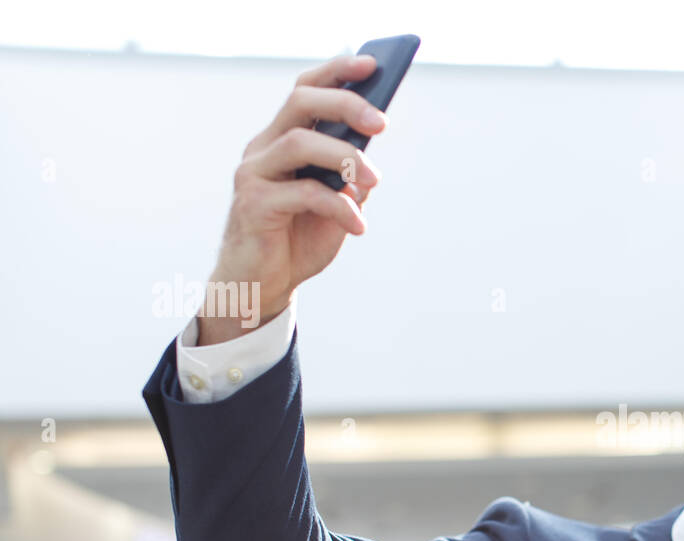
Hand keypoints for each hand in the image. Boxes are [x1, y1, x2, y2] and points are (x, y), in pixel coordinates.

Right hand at [198, 54, 386, 343]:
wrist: (265, 285)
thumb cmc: (299, 240)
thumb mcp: (336, 205)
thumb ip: (350, 177)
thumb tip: (370, 155)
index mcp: (282, 140)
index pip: (304, 90)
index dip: (336, 72)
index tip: (373, 64)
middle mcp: (264, 148)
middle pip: (300, 102)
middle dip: (345, 104)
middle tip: (382, 122)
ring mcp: (255, 174)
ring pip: (300, 142)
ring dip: (346, 157)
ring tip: (374, 180)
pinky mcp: (254, 205)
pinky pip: (303, 192)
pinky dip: (338, 205)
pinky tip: (358, 226)